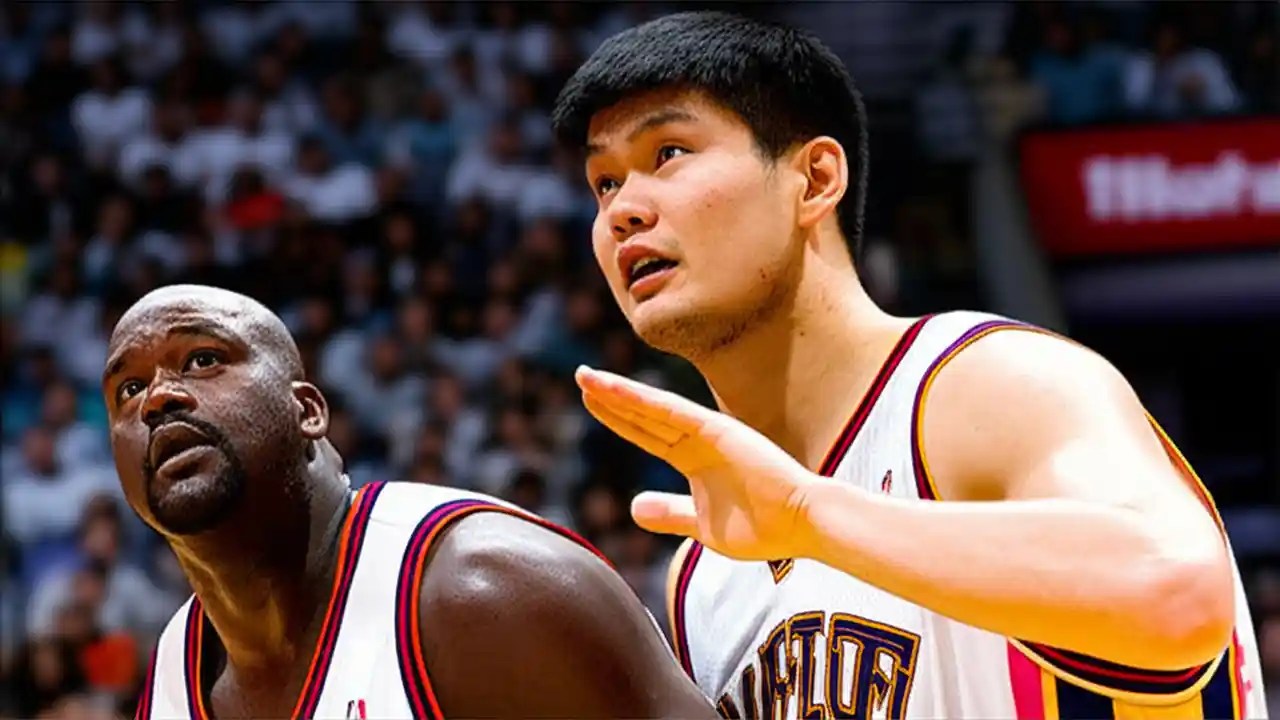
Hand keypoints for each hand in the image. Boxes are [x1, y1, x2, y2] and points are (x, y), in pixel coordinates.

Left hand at [575, 366, 819, 561]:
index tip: (590, 402)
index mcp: (696, 458)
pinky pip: (673, 414)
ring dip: (619, 393)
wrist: (801, 524)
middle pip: (645, 416)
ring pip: (654, 410)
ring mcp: (709, 433)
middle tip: (580, 376)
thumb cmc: (761, 528)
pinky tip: (616, 390)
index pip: (648, 434)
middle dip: (611, 398)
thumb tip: (634, 508)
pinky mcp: (719, 431)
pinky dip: (644, 401)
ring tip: (587, 377)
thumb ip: (671, 512)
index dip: (619, 418)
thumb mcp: (702, 525)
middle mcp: (699, 439)